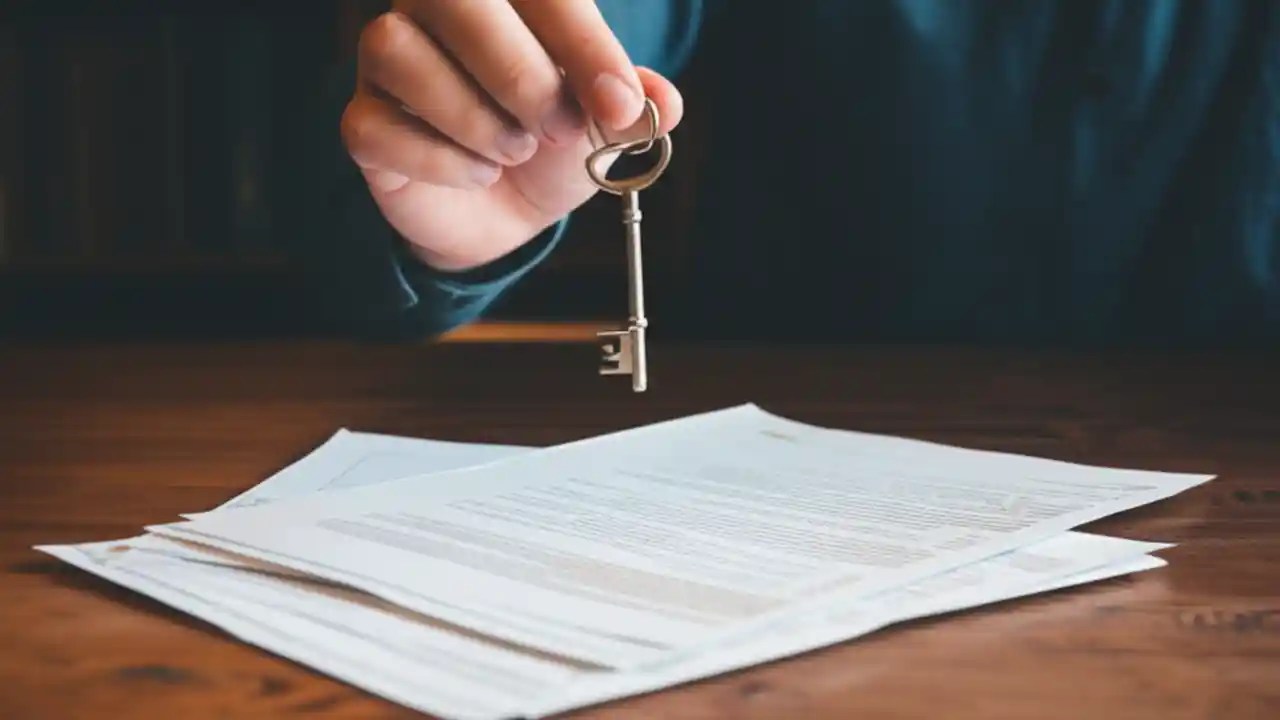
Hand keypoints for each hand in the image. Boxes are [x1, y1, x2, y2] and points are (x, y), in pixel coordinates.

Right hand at [341, 1, 683, 271]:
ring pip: (398, 50)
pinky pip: (376, 125)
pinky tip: (477, 173)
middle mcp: (436, 10)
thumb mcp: (604, 125)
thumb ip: (631, 105)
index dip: (583, 44)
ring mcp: (388, 63)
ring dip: (473, 115)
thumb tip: (660, 102)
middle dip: (519, 72)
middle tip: (560, 128)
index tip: (619, 104)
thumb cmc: (551, 144)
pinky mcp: (362, 124)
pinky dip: (438, 159)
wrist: (504, 212)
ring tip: (515, 152)